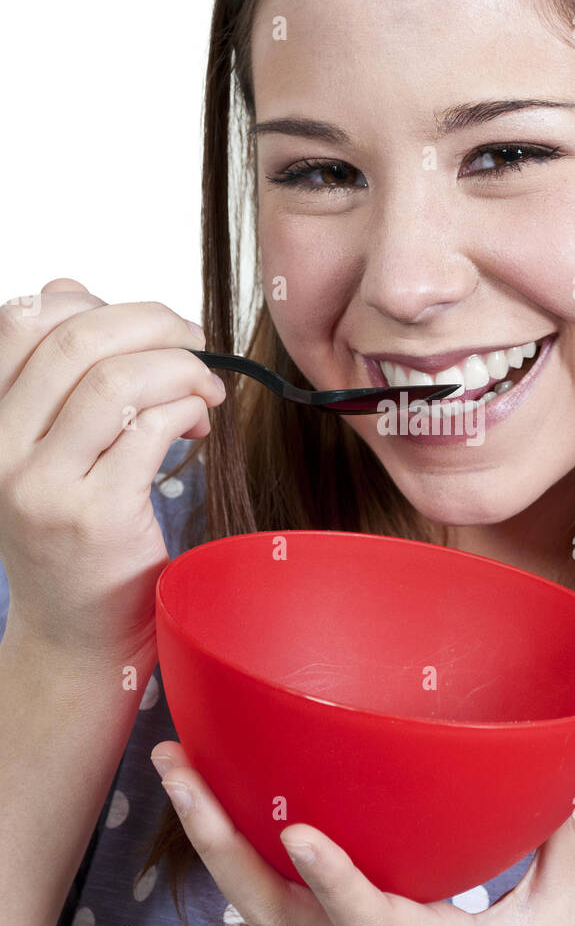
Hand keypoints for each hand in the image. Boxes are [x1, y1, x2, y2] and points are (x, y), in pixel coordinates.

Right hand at [0, 278, 224, 659]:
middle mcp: (0, 451)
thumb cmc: (70, 536)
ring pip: (119, 379)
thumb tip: (70, 287)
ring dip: (180, 368)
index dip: (92, 304)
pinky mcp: (97, 517)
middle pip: (77, 339)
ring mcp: (44, 486)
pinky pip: (151, 427)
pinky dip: (188, 408)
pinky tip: (197, 426)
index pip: (21, 321)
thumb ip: (53, 374)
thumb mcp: (41, 449)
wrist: (73, 638)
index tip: (139, 327)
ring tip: (203, 390)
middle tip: (193, 342)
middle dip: (153, 324)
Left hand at [150, 739, 574, 925]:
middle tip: (174, 762)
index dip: (330, 876)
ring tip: (177, 771)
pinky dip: (236, 861)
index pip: (364, 915)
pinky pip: (267, 907)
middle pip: (266, 900)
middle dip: (213, 832)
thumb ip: (572, 833)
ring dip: (210, 839)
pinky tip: (220, 817)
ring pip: (251, 902)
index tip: (299, 830)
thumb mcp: (554, 920)